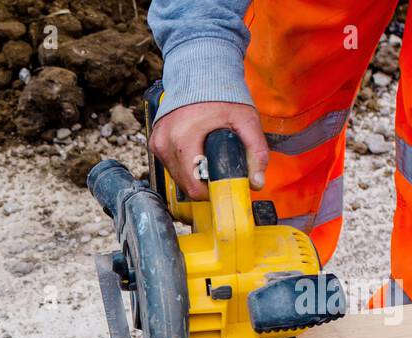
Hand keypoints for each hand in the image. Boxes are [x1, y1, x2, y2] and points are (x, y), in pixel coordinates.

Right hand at [149, 101, 268, 200]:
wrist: (199, 72)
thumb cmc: (222, 94)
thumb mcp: (246, 120)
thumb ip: (256, 151)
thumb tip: (257, 182)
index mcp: (183, 139)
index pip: (193, 185)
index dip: (211, 192)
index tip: (224, 186)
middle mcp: (164, 142)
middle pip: (184, 184)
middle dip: (204, 183)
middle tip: (220, 172)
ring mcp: (156, 143)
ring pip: (176, 177)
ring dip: (193, 175)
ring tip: (209, 160)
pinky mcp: (154, 142)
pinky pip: (170, 165)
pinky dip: (184, 165)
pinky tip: (196, 153)